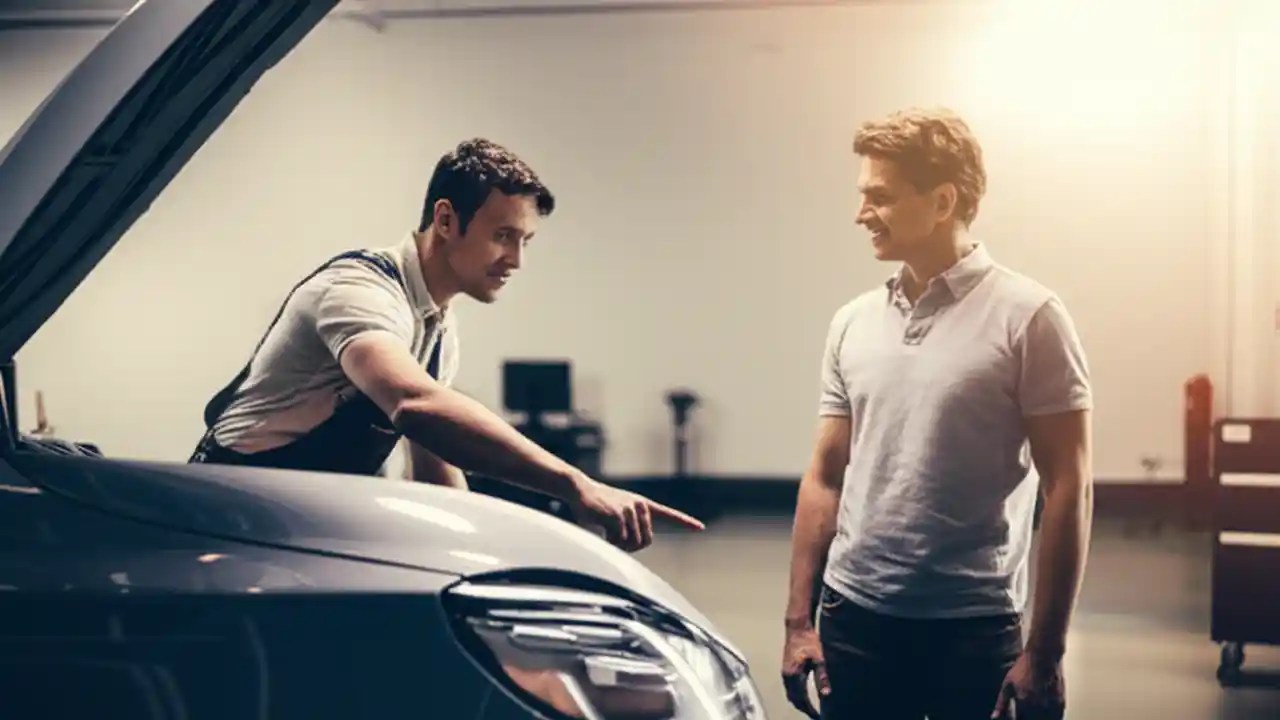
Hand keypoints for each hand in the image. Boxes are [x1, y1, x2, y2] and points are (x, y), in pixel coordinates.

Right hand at [567, 478, 704, 551]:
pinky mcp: (617, 515)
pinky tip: (602, 531)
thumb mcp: (617, 512)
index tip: (700, 527)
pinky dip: (611, 542)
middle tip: (617, 543)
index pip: (668, 514)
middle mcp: (640, 506)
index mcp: (642, 504)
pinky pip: (620, 540)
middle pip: (646, 541)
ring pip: (633, 543)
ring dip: (619, 545)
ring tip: (608, 535)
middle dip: (632, 548)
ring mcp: (629, 509)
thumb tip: (639, 544)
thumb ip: (631, 525)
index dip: (684, 522)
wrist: (580, 490)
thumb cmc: (596, 505)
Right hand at [781, 625, 828, 718]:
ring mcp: (785, 672)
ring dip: (799, 702)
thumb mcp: (818, 658)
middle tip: (815, 714)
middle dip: (804, 708)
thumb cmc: (809, 640)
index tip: (818, 716)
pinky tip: (804, 694)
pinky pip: (790, 687)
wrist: (797, 626)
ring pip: (790, 693)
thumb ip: (821, 677)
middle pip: (794, 699)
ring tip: (810, 708)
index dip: (809, 710)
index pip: (801, 699)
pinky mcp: (786, 668)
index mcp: (793, 675)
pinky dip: (796, 694)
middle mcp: (786, 676)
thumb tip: (826, 694)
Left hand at [991, 652, 1065, 719]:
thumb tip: (994, 718)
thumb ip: (1001, 703)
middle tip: (1027, 710)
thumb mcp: (1008, 683)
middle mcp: (1038, 706)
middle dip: (1029, 717)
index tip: (1018, 715)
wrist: (1043, 656)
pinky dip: (1052, 717)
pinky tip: (1047, 713)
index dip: (1018, 719)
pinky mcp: (1061, 703)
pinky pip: (1057, 717)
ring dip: (1041, 717)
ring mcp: (1051, 705)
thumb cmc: (1023, 668)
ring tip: (1037, 711)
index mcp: (1023, 702)